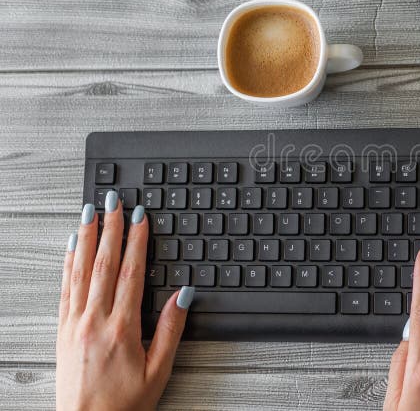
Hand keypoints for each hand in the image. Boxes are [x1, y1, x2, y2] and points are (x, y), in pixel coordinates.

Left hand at [56, 191, 193, 410]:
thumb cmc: (123, 404)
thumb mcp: (158, 371)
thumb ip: (172, 330)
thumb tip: (184, 295)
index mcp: (122, 329)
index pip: (132, 273)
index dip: (137, 242)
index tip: (141, 218)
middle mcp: (94, 321)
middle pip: (104, 264)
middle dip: (110, 229)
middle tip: (113, 202)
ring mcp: (74, 325)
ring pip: (80, 271)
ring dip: (87, 238)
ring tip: (90, 213)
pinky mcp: (62, 332)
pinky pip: (65, 289)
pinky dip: (68, 264)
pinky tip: (72, 248)